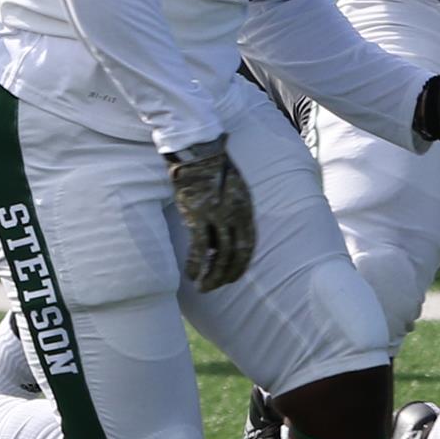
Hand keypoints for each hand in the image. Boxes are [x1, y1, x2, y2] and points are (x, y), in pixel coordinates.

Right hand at [164, 137, 254, 288]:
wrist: (198, 151)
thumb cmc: (212, 168)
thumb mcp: (231, 189)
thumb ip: (230, 211)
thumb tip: (220, 235)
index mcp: (245, 209)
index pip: (248, 246)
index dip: (241, 265)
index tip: (232, 277)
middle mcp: (235, 216)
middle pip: (234, 254)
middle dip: (225, 275)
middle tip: (214, 287)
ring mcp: (217, 216)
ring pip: (219, 256)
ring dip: (212, 275)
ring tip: (203, 288)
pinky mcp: (198, 216)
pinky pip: (199, 248)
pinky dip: (196, 265)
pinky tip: (191, 275)